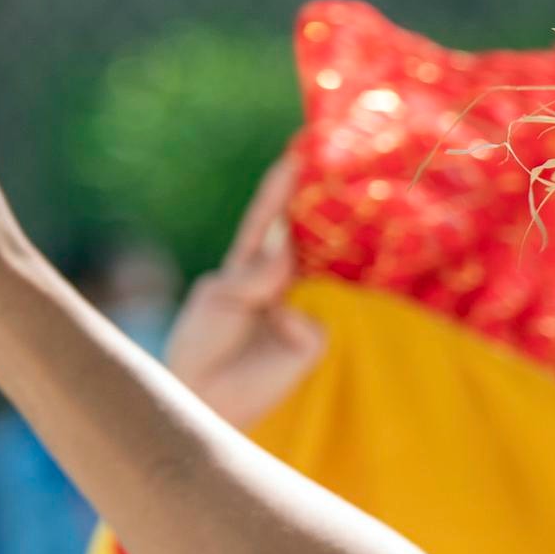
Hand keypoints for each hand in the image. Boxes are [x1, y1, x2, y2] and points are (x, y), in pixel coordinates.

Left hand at [164, 160, 324, 430]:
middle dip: (323, 209)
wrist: (207, 398)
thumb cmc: (202, 344)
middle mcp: (281, 280)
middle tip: (339, 172)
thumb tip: (287, 239)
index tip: (296, 155)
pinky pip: (316, 315)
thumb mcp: (220, 298)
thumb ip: (256, 271)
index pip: (268, 220)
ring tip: (352, 211)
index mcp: (249, 266)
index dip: (280, 189)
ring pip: (325, 272)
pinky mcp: (316, 337)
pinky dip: (297, 316)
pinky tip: (282, 323)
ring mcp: (303, 307)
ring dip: (338, 247)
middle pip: (307, 239)